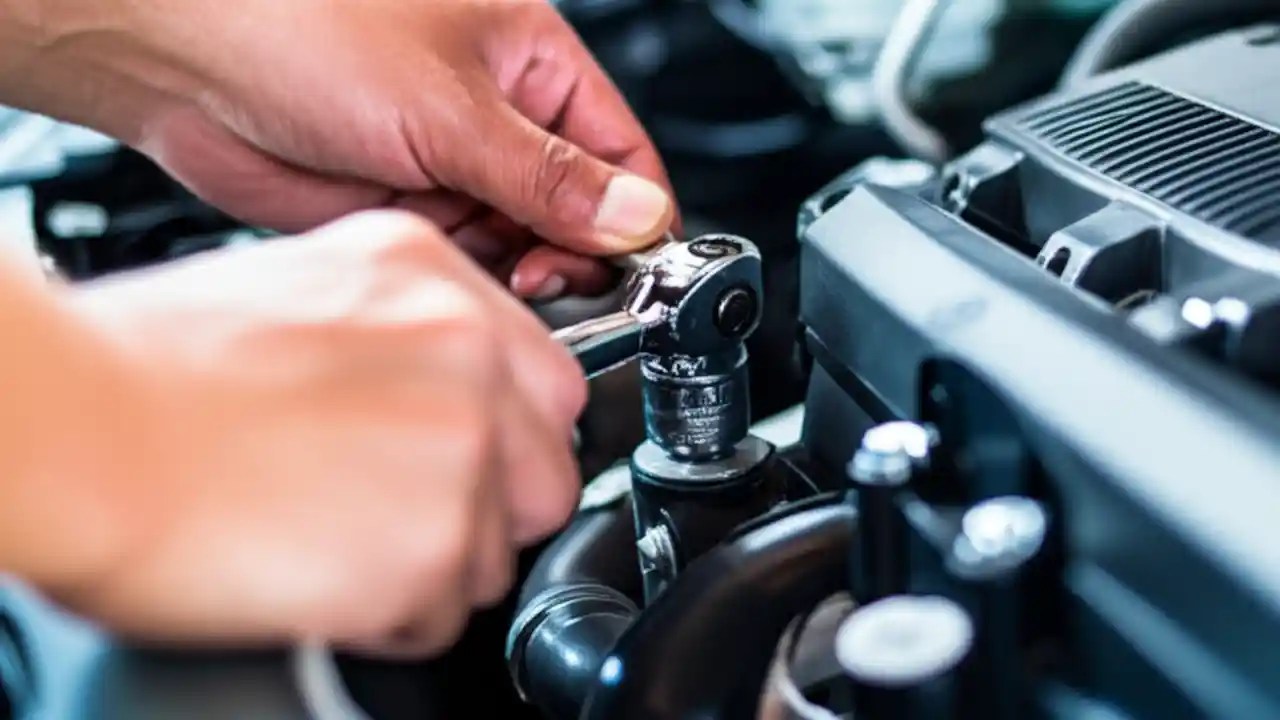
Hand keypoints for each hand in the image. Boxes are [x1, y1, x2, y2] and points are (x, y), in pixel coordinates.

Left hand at [0, 0, 676, 298]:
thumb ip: (547, 176)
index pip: (618, 154)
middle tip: (554, 282)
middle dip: (572, 253)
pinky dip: (470, 282)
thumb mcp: (450, 107)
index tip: (632, 272)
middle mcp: (497, 117)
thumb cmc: (303, 23)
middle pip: (574, 210)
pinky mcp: (405, 209)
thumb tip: (635, 216)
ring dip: (518, 272)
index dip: (633, 217)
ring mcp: (450, 166)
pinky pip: (464, 260)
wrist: (180, 57)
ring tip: (503, 282)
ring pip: (520, 243)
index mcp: (530, 63)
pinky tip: (460, 282)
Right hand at [50, 211, 584, 656]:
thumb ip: (401, 337)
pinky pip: (446, 614)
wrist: (82, 432)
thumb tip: (441, 393)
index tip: (475, 459)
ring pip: (500, 551)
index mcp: (429, 276)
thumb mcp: (302, 295)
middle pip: (549, 470)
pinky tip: (318, 574)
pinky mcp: (433, 545)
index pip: (546, 381)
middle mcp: (464, 351)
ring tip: (337, 540)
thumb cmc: (150, 371)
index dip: (508, 437)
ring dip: (434, 566)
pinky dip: (392, 617)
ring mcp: (460, 446)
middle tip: (407, 514)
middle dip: (492, 509)